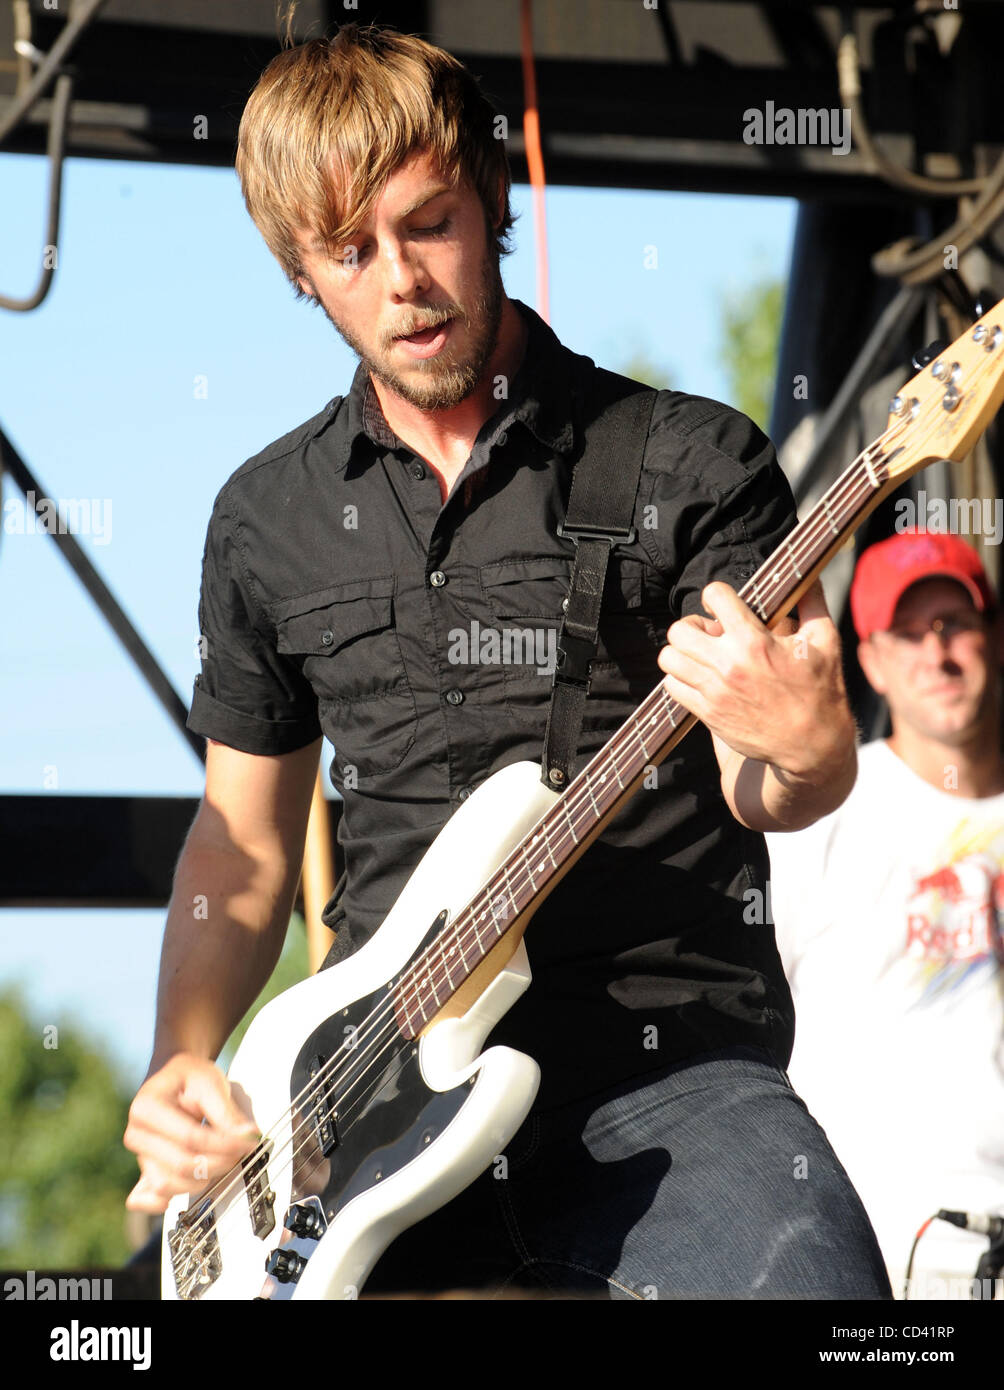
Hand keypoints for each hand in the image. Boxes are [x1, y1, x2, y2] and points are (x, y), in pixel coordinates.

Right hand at [123, 1053, 259, 1212]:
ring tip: (226, 1159)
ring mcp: (139, 1156)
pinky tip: (188, 1189)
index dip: (224, 1144)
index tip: (249, 1140)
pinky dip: (163, 1203)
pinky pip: (146, 1198)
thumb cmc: (190, 1078)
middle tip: (243, 1151)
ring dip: (204, 1178)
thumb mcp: (210, 1082)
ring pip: (170, 1185)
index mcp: (145, 1108)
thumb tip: (246, 1136)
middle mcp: (136, 1135)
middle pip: (181, 1165)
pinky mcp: (145, 1172)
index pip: (190, 1138)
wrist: (174, 1079)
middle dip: (219, 1162)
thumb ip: (226, 1112)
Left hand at [657, 579, 852, 779]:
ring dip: (682, 653)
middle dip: (694, 626)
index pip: (714, 596)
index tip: (724, 606)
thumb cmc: (821, 691)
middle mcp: (728, 664)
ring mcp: (714, 691)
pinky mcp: (707, 713)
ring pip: (669, 657)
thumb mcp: (825, 641)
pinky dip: (680, 680)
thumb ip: (813, 602)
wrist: (812, 745)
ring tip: (701, 657)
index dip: (717, 596)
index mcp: (755, 641)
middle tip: (709, 635)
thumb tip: (809, 574)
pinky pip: (672, 687)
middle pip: (681, 629)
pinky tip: (700, 679)